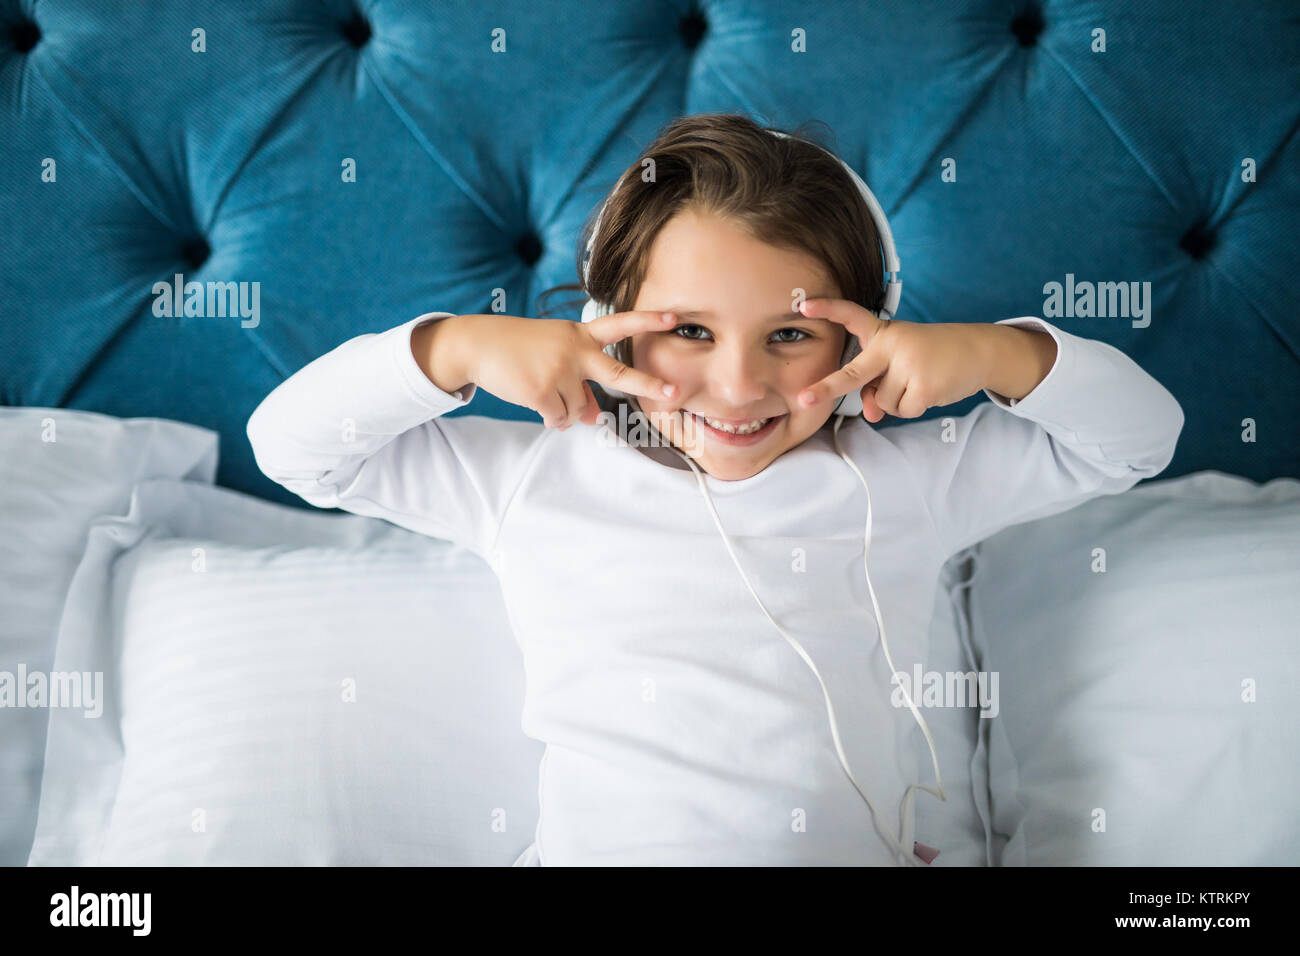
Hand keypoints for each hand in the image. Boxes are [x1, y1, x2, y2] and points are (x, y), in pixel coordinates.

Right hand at [453, 311, 680, 429]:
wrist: (478, 345)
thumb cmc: (521, 349)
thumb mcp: (555, 357)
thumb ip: (580, 385)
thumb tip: (593, 419)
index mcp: (580, 335)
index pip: (619, 325)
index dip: (646, 322)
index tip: (674, 318)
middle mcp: (575, 351)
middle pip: (618, 375)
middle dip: (647, 385)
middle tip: (673, 394)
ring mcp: (559, 372)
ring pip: (580, 411)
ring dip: (566, 411)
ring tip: (545, 392)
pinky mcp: (541, 392)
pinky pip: (560, 420)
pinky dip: (552, 419)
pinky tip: (538, 405)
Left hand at [794, 298, 989, 421]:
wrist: (977, 351)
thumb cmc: (930, 355)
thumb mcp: (900, 363)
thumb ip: (876, 387)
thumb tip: (872, 415)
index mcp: (883, 332)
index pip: (852, 316)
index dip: (828, 309)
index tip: (803, 305)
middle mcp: (892, 345)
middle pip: (854, 373)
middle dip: (828, 387)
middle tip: (805, 398)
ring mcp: (908, 365)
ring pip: (881, 402)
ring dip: (896, 400)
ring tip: (917, 381)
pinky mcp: (924, 386)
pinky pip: (901, 410)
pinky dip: (912, 407)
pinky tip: (927, 389)